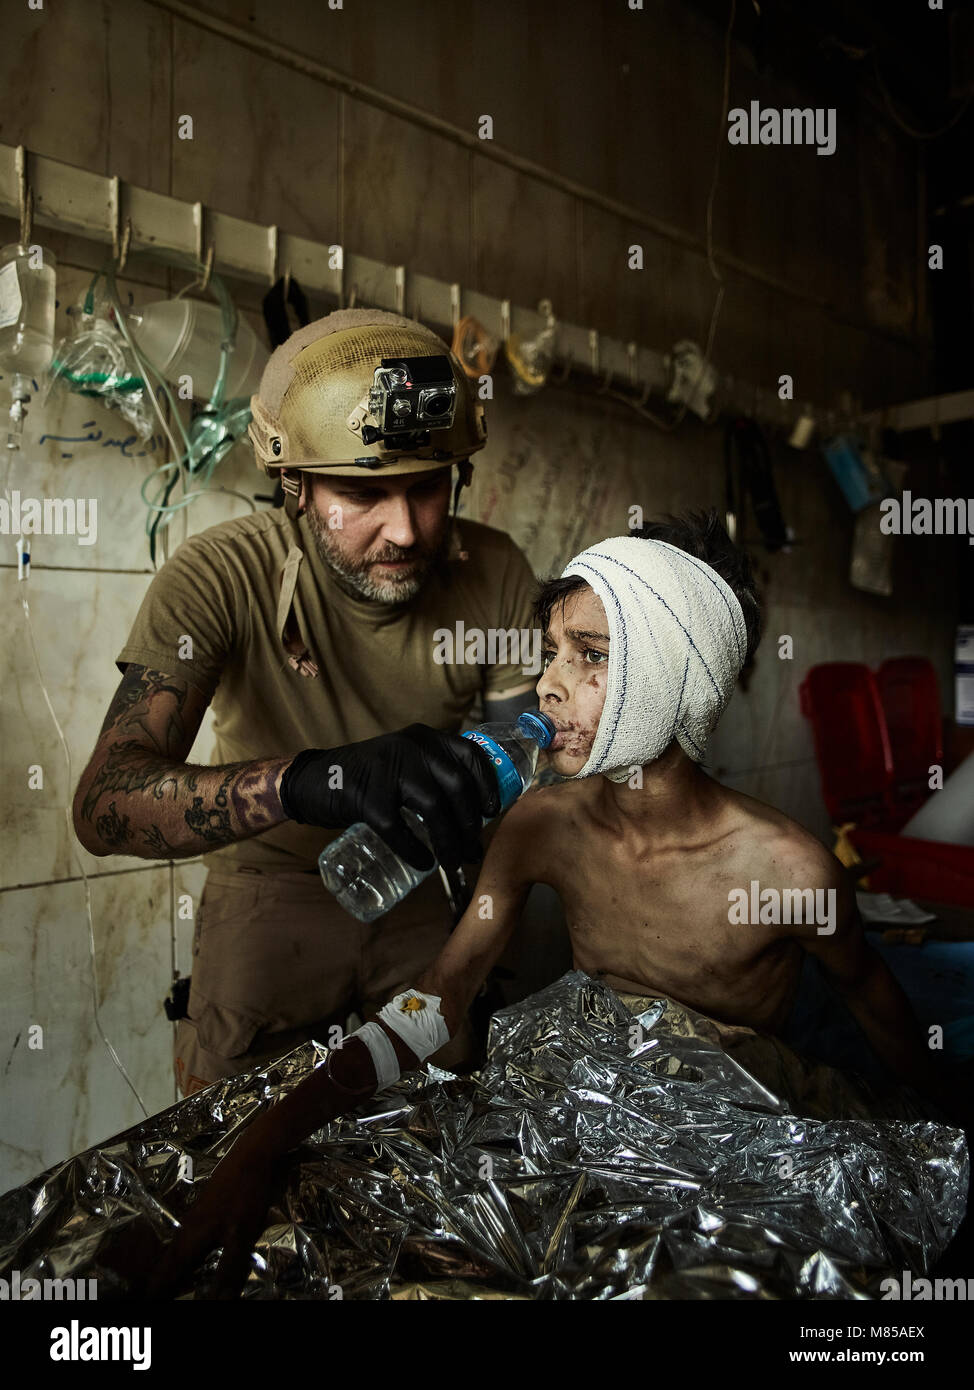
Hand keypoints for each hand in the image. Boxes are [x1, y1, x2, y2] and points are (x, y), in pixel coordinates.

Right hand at [146, 1129, 278, 1299]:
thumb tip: (218, 1301)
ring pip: (174, 1250)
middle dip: (156, 1281)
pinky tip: (185, 1258)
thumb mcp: (241, 1236)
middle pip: (166, 1262)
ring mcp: (194, 1218)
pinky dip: (178, 1256)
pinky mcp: (203, 1211)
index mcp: (190, 1239)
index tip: (145, 1303)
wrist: (251, 1155)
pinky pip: (184, 1241)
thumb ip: (229, 1269)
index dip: (156, 1291)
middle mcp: (187, 1230)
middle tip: (148, 1295)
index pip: (166, 1273)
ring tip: (162, 1284)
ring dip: (166, 1269)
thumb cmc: (245, 1194)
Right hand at [279, 724, 498, 870]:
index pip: (470, 755)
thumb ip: (433, 773)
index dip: (487, 785)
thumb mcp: (404, 762)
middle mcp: (410, 748)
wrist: (313, 780)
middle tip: (471, 849)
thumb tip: (474, 811)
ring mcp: (387, 771)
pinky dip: (414, 850)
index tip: (492, 811)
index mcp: (425, 739)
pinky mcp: (366, 798)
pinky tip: (423, 863)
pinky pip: (398, 829)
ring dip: (448, 841)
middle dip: (470, 823)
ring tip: (452, 863)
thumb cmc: (367, 777)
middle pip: (456, 786)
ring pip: (432, 808)